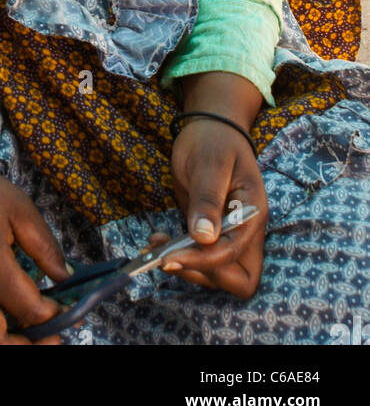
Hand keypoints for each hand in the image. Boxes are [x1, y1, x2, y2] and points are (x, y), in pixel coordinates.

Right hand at [0, 150, 70, 344]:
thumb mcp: (18, 207)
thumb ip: (44, 245)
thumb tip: (65, 278)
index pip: (29, 309)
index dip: (54, 315)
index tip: (69, 306)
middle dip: (27, 346)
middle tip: (51, 337)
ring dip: (4, 342)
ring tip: (28, 334)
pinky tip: (1, 321)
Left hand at [158, 118, 267, 296]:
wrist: (210, 127)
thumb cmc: (214, 140)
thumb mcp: (210, 164)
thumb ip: (208, 199)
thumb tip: (204, 238)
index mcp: (252, 214)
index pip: (234, 254)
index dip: (204, 260)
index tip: (171, 255)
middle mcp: (245, 231)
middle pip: (238, 278)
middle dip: (202, 275)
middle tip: (167, 258)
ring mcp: (229, 234)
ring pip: (217, 273)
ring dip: (186, 268)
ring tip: (154, 248)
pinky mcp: (210, 233)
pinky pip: (200, 257)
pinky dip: (180, 257)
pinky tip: (156, 242)